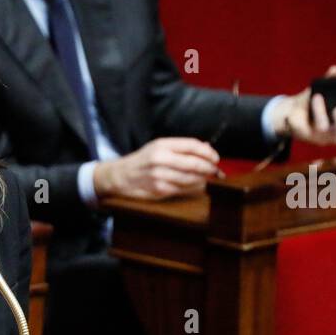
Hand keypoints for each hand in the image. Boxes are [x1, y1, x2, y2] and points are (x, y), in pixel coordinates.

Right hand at [94, 138, 220, 200]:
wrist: (120, 176)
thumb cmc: (143, 161)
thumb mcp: (159, 147)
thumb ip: (182, 148)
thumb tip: (206, 148)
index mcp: (162, 145)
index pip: (192, 146)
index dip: (208, 152)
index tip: (216, 158)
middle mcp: (161, 158)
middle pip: (194, 163)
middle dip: (209, 168)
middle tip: (216, 171)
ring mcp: (159, 175)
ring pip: (191, 178)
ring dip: (203, 179)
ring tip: (207, 178)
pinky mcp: (159, 189)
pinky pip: (183, 189)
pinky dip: (193, 188)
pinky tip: (196, 185)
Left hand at [272, 65, 335, 148]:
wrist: (293, 109)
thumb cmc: (317, 101)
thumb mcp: (326, 88)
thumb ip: (335, 79)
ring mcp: (324, 137)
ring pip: (329, 134)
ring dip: (327, 116)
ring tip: (323, 101)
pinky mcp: (308, 136)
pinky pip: (308, 129)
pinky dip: (310, 114)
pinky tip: (311, 102)